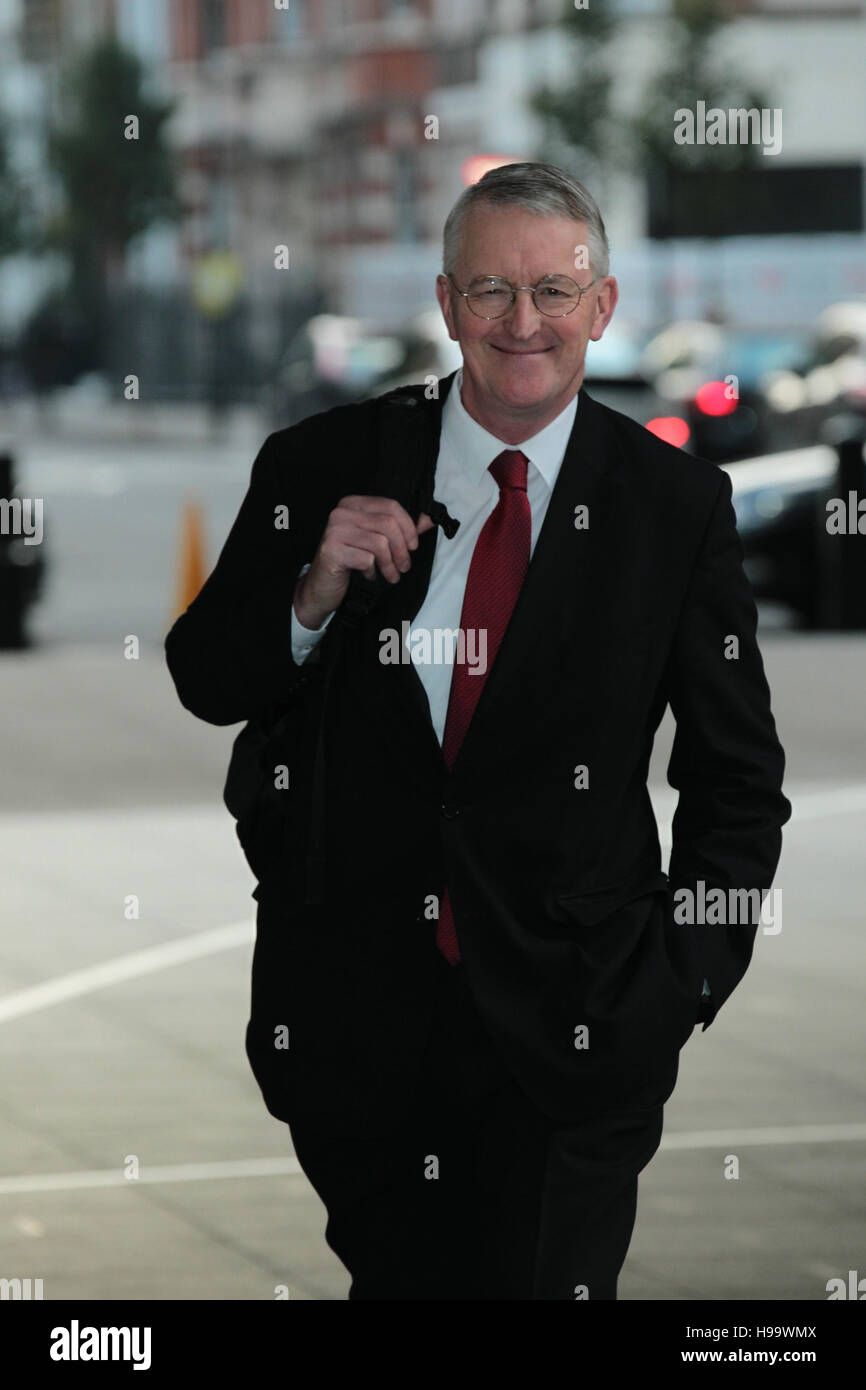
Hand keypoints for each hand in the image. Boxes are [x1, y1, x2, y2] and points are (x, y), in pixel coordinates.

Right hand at [294, 497, 434, 629]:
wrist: (322, 586)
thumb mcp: (377, 541)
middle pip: (388, 524)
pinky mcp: (331, 550)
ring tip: (391, 575)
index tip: (413, 546)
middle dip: (402, 549)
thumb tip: (429, 519)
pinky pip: (367, 559)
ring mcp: (334, 530)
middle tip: (404, 566)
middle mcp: (341, 512)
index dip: (408, 527)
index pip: (390, 506)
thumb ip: (401, 528)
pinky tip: (368, 575)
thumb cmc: (350, 561)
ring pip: (380, 543)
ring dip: (390, 564)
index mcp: (353, 504)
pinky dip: (372, 571)